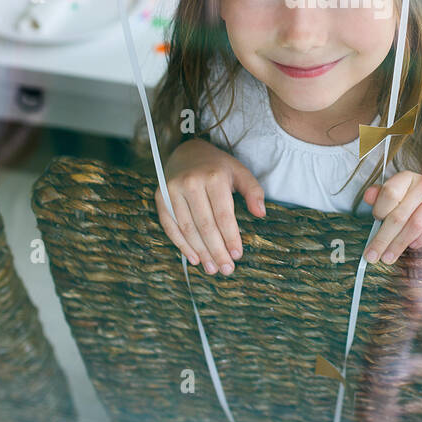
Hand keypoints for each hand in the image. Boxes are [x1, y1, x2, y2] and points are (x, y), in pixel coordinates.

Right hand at [155, 138, 265, 275]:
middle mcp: (191, 183)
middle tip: (226, 270)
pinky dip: (181, 245)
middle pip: (205, 226)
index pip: (223, 215)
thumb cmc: (218, 167)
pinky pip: (170, 226)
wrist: (187, 152)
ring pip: (188, 229)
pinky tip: (194, 258)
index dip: (230, 238)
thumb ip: (253, 191)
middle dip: (217, 251)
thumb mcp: (240, 172)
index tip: (237, 255)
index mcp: (214, 177)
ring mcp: (172, 190)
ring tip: (212, 268)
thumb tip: (260, 214)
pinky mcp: (160, 197)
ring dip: (200, 252)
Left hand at [362, 171, 421, 264]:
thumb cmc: (417, 204)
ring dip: (400, 244)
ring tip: (389, 257)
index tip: (374, 224)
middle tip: (373, 255)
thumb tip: (367, 196)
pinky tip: (412, 246)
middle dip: (384, 238)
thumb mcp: (399, 198)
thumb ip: (381, 198)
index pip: (389, 193)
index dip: (379, 210)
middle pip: (400, 214)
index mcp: (406, 178)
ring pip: (416, 224)